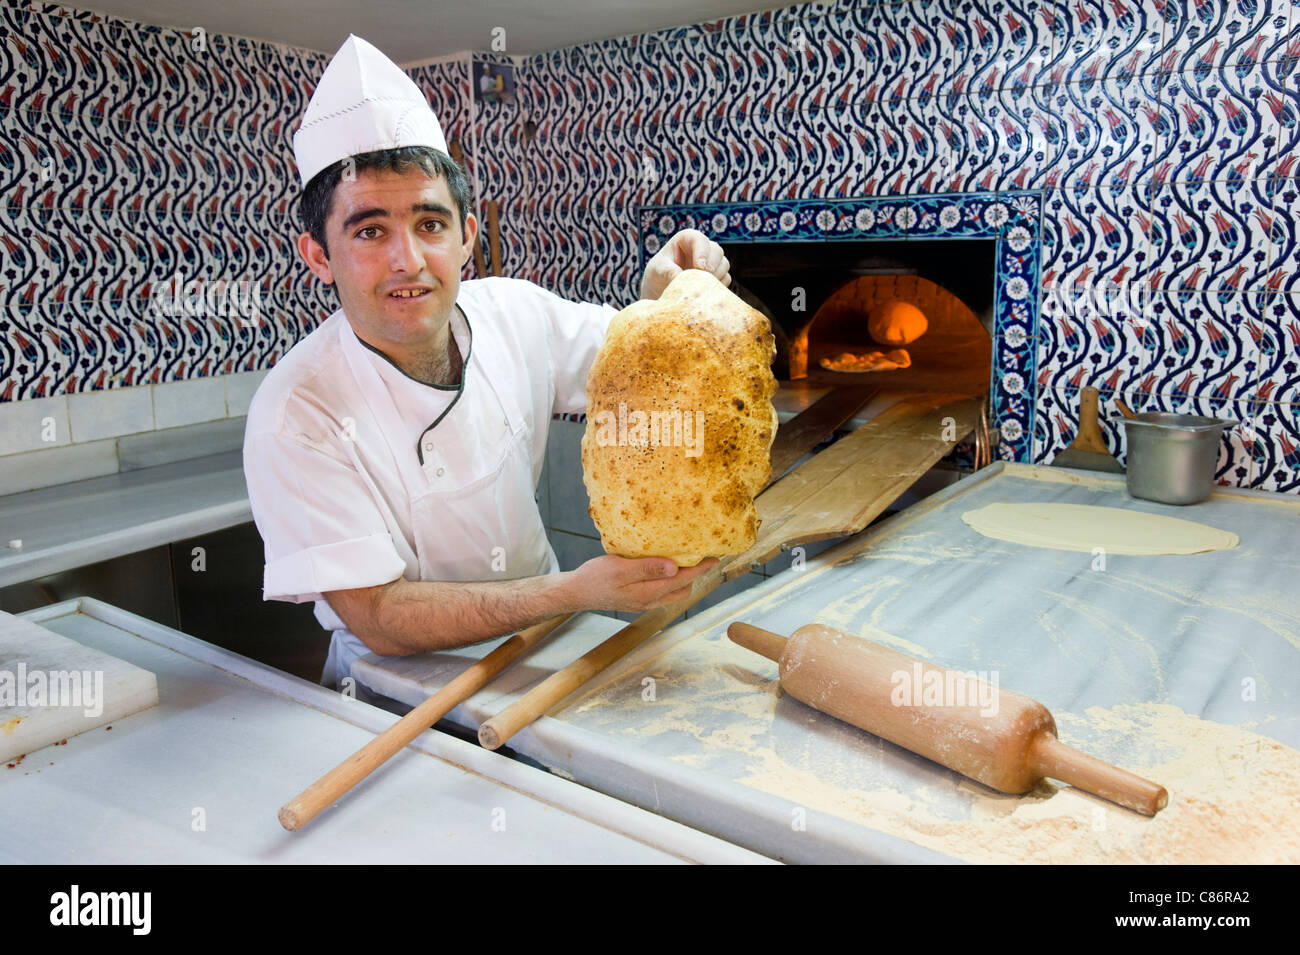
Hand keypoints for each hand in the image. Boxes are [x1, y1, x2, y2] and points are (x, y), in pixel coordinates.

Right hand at [566, 555, 719, 613]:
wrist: (576, 593)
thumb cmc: (595, 578)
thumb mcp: (620, 568)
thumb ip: (648, 568)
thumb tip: (674, 567)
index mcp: (648, 593)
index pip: (682, 580)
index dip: (700, 569)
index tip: (715, 558)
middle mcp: (650, 601)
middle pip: (682, 589)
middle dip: (696, 574)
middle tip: (704, 556)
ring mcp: (644, 602)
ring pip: (673, 592)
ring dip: (683, 578)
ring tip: (688, 559)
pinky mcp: (637, 599)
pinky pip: (662, 590)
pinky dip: (670, 580)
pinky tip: (666, 567)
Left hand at [640, 229, 730, 299]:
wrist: (662, 289)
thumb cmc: (658, 274)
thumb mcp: (658, 270)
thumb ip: (667, 270)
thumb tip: (678, 277)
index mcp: (687, 239)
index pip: (699, 239)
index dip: (702, 252)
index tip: (699, 267)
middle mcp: (702, 247)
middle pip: (717, 250)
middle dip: (712, 265)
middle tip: (703, 279)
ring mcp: (712, 261)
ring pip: (724, 264)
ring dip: (715, 276)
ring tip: (700, 287)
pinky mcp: (718, 275)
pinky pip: (725, 279)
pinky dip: (718, 286)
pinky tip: (705, 292)